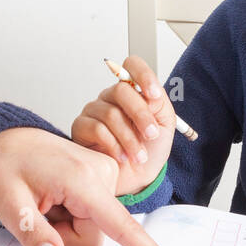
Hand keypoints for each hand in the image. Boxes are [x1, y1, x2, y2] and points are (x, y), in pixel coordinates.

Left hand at [0, 127, 186, 245]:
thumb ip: (33, 234)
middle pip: (97, 233)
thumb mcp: (7, 202)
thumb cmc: (4, 165)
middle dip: (66, 234)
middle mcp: (101, 173)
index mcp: (82, 180)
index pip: (120, 224)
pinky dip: (72, 213)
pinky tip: (54, 196)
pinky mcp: (101, 176)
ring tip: (45, 200)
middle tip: (39, 211)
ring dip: (67, 223)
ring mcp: (104, 173)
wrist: (6, 139)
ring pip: (95, 225)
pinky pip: (93, 213)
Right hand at [71, 54, 174, 196]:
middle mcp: (111, 98)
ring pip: (110, 114)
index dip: (143, 76)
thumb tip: (149, 93)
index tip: (154, 95)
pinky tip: (121, 156)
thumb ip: (160, 105)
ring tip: (138, 155)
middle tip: (151, 134)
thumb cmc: (149, 151)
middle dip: (141, 115)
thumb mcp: (165, 126)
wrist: (137, 179)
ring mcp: (94, 111)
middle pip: (121, 91)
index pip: (132, 67)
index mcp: (133, 92)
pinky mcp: (81, 127)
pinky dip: (114, 145)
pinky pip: (97, 129)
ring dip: (130, 138)